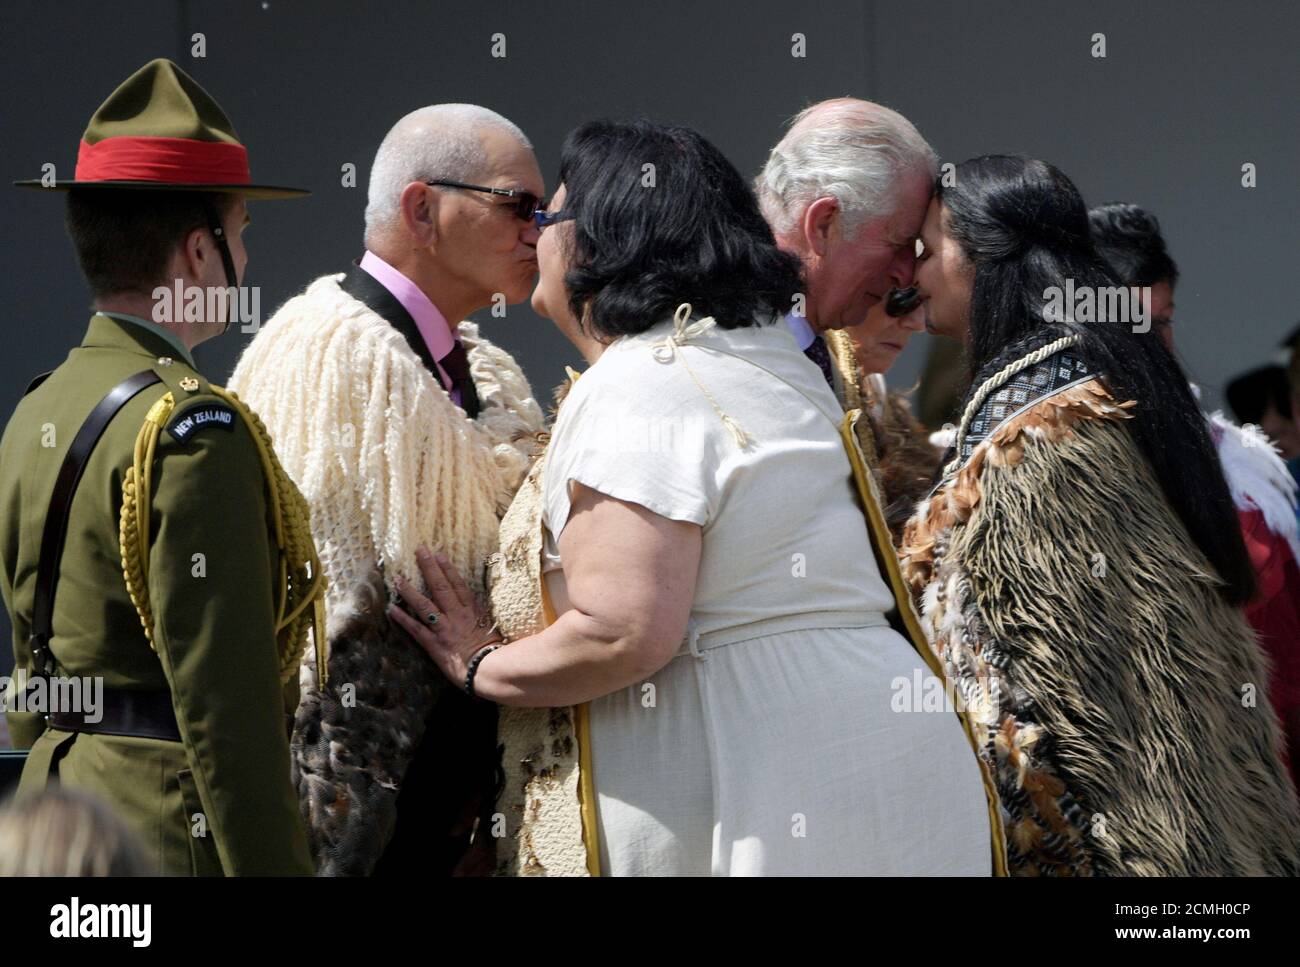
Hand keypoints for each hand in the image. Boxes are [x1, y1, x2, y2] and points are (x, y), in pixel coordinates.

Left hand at [389, 546, 501, 686]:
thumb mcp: (493, 626)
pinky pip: (416, 629)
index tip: (438, 555)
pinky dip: (403, 619)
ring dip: (410, 591)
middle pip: (441, 587)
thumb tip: (480, 603)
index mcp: (472, 610)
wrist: (489, 669)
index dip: (447, 569)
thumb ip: (484, 613)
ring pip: (425, 605)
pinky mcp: (434, 644)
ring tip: (397, 579)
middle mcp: (457, 615)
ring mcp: (444, 629)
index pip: (458, 584)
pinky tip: (391, 609)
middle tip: (419, 551)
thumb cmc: (495, 650)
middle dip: (429, 568)